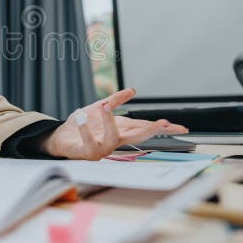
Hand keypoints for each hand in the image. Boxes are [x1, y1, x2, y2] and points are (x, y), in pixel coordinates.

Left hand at [42, 89, 187, 159]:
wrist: (60, 137)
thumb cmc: (81, 125)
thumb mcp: (99, 107)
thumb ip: (115, 99)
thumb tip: (132, 90)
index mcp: (121, 129)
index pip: (145, 128)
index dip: (163, 128)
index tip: (182, 128)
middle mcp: (114, 140)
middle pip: (137, 136)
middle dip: (151, 130)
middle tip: (163, 123)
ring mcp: (101, 148)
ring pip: (112, 138)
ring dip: (110, 122)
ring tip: (105, 107)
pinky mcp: (86, 152)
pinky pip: (88, 142)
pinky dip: (85, 130)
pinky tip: (84, 117)